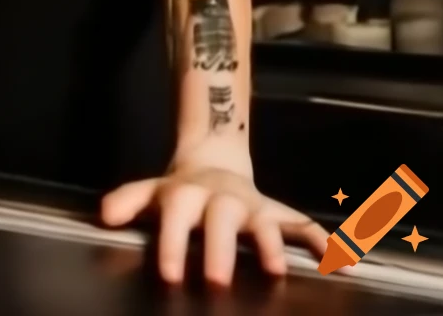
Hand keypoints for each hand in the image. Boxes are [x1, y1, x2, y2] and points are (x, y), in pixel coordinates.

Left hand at [100, 146, 327, 285]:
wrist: (213, 159)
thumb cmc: (179, 192)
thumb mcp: (150, 192)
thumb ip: (127, 201)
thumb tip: (104, 215)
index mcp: (187, 195)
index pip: (176, 217)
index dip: (171, 244)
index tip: (168, 275)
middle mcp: (222, 199)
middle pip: (221, 220)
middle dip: (220, 249)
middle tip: (217, 282)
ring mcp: (252, 205)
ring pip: (265, 221)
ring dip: (271, 244)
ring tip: (277, 271)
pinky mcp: (277, 211)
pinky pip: (302, 224)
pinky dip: (320, 241)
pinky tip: (338, 261)